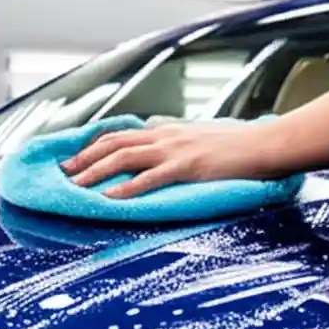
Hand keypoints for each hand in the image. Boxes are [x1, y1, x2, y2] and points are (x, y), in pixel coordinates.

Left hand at [60, 121, 286, 198]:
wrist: (264, 145)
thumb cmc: (235, 145)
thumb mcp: (198, 136)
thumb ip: (174, 139)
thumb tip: (155, 137)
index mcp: (166, 129)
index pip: (121, 133)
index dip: (94, 144)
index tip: (74, 156)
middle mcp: (165, 135)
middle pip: (114, 142)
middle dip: (85, 157)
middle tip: (64, 172)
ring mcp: (174, 149)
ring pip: (124, 157)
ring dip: (96, 171)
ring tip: (76, 185)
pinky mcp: (187, 166)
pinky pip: (150, 178)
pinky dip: (127, 188)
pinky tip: (110, 198)